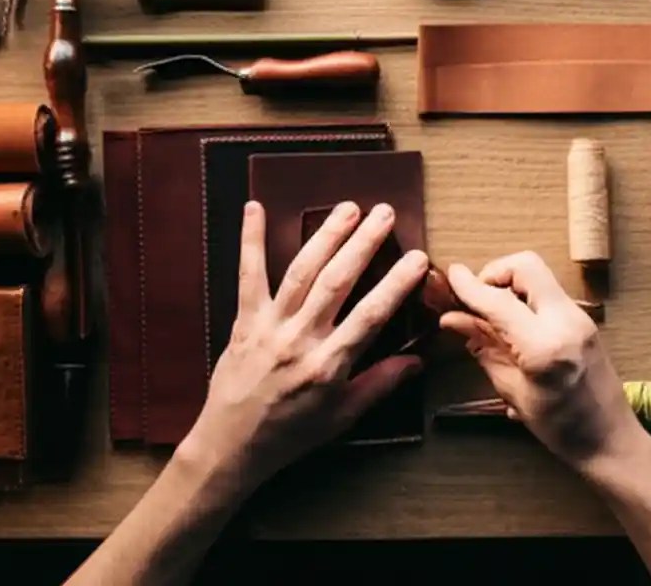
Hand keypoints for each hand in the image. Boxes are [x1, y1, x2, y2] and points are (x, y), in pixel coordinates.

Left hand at [177, 200, 427, 493]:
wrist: (232, 444)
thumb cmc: (290, 434)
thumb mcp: (342, 417)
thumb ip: (380, 384)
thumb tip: (417, 360)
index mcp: (328, 366)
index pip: (370, 316)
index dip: (396, 284)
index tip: (418, 258)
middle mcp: (299, 340)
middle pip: (336, 282)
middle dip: (363, 244)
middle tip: (385, 213)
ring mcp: (269, 326)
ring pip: (301, 272)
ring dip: (325, 236)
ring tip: (348, 208)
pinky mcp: (244, 320)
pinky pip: (247, 275)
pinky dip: (250, 240)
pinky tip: (254, 208)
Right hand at [441, 252, 650, 474]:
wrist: (612, 440)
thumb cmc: (561, 429)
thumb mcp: (513, 391)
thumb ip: (484, 347)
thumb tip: (452, 318)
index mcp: (545, 347)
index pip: (499, 302)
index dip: (469, 286)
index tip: (450, 276)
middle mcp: (566, 322)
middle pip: (525, 266)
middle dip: (494, 272)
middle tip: (476, 297)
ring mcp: (580, 317)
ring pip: (538, 275)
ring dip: (509, 284)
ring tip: (490, 313)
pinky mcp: (584, 319)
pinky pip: (547, 292)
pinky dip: (524, 296)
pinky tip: (511, 323)